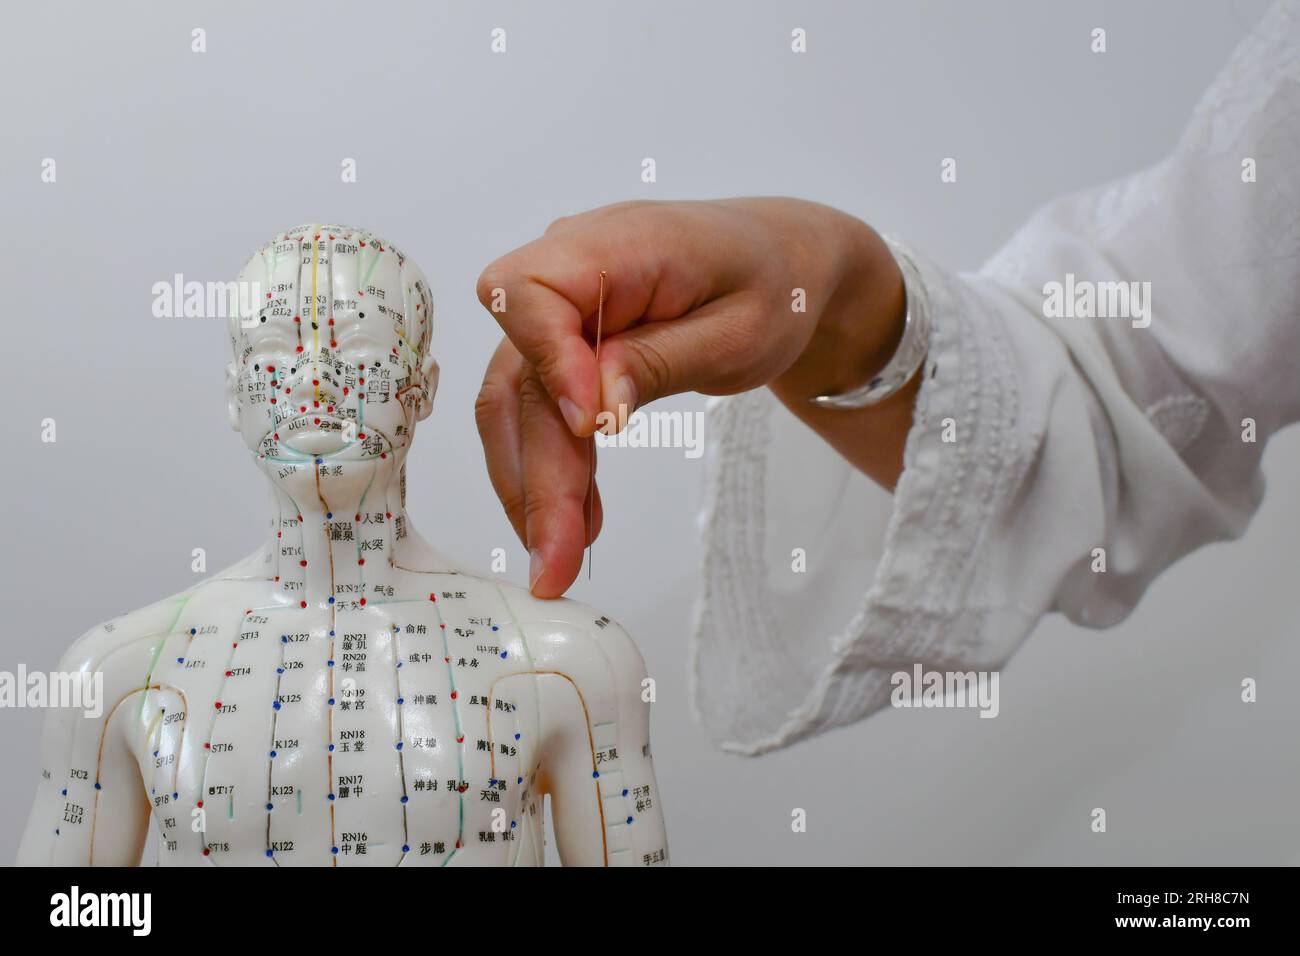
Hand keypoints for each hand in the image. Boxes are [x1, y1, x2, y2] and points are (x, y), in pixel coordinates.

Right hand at [474, 197, 907, 596]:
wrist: (783, 264)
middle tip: (555, 556)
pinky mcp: (563, 344)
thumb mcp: (741, 330)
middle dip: (533, 467)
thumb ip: (662, 362)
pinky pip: (539, 407)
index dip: (547, 361)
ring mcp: (560, 308)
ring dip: (532, 481)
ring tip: (561, 555)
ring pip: (516, 401)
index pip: (532, 290)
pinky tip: (574, 518)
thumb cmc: (773, 286)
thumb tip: (594, 407)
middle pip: (519, 370)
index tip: (588, 428)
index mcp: (616, 243)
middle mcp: (570, 267)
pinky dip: (551, 466)